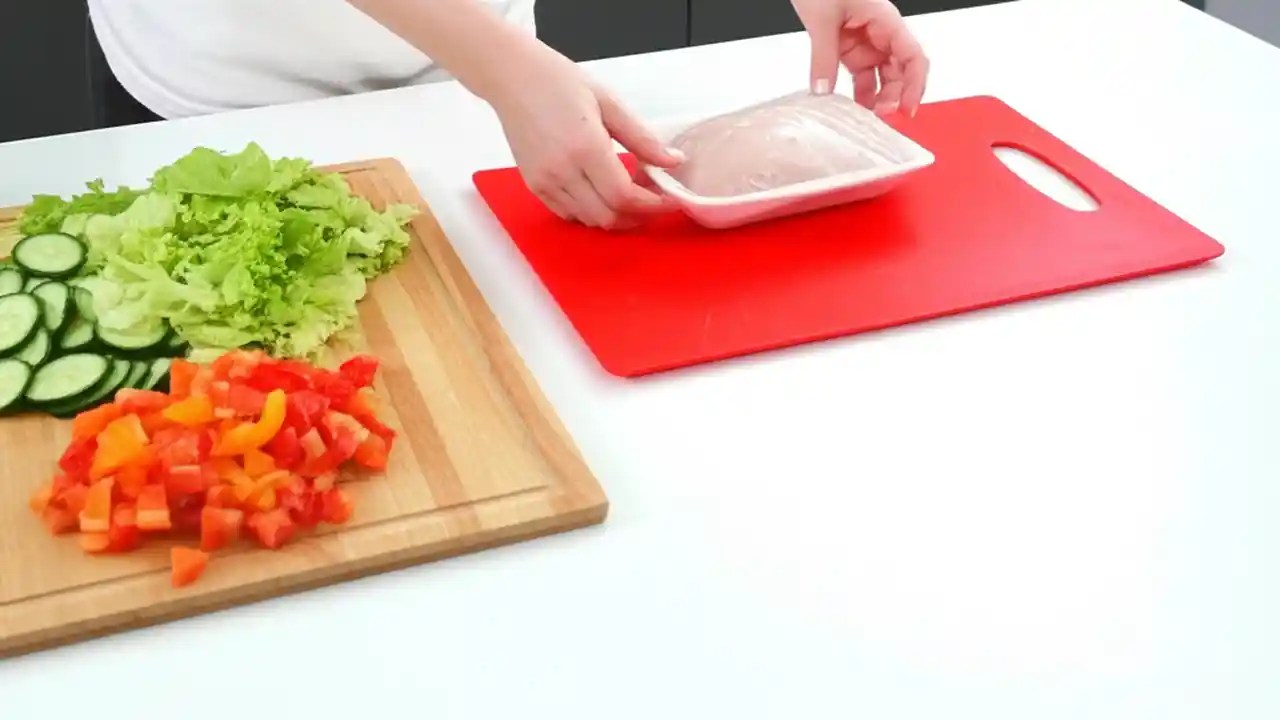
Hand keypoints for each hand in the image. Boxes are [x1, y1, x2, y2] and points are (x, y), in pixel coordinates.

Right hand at [488, 44, 682, 227]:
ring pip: (588, 220)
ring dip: (614, 216)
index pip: (624, 196)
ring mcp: (545, 182)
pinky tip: (601, 195)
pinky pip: (567, 213)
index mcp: (585, 148)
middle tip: (653, 201)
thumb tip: (673, 161)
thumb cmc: (560, 82)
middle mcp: (563, 172)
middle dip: (636, 217)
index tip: (668, 200)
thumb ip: (642, 137)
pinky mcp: (534, 185)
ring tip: (629, 196)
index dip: (651, 205)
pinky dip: (590, 213)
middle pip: (607, 216)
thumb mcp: (609, 102)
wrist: (513, 78)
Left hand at [791, 0, 929, 116]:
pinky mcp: (849, 49)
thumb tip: (823, 92)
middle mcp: (880, 33)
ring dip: (878, 98)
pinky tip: (851, 109)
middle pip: (900, 71)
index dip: (915, 84)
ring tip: (866, 119)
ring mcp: (866, 42)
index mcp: (885, 20)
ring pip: (882, 77)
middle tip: (880, 117)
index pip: (913, 56)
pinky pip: (860, 76)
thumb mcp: (822, 20)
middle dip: (895, 96)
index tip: (907, 108)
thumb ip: (823, 58)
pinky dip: (858, 94)